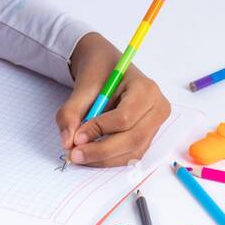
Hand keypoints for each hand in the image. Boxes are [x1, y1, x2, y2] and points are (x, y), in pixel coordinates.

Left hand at [55, 31, 170, 166]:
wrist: (106, 65)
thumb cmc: (100, 70)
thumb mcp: (82, 86)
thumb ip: (71, 112)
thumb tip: (68, 142)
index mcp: (146, 89)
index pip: (125, 117)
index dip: (99, 130)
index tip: (76, 137)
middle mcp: (156, 108)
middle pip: (133, 139)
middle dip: (102, 151)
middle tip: (75, 154)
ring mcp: (155, 124)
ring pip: (132, 152)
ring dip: (104, 159)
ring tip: (80, 154)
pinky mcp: (148, 136)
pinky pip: (130, 155)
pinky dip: (109, 158)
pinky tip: (92, 153)